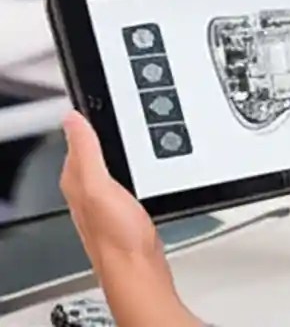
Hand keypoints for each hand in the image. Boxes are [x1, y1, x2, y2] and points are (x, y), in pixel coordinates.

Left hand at [61, 112, 197, 324]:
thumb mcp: (99, 186)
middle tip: (112, 110)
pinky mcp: (124, 208)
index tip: (95, 99)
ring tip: (125, 132)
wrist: (138, 268)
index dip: (84, 119)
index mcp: (76, 180)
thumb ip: (87, 151)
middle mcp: (86, 190)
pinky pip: (122, 177)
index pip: (75, 140)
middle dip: (100, 132)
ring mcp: (105, 200)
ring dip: (116, 149)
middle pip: (90, 151)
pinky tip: (137, 167)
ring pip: (107, 164)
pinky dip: (129, 167)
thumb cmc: (117, 236)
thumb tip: (72, 118)